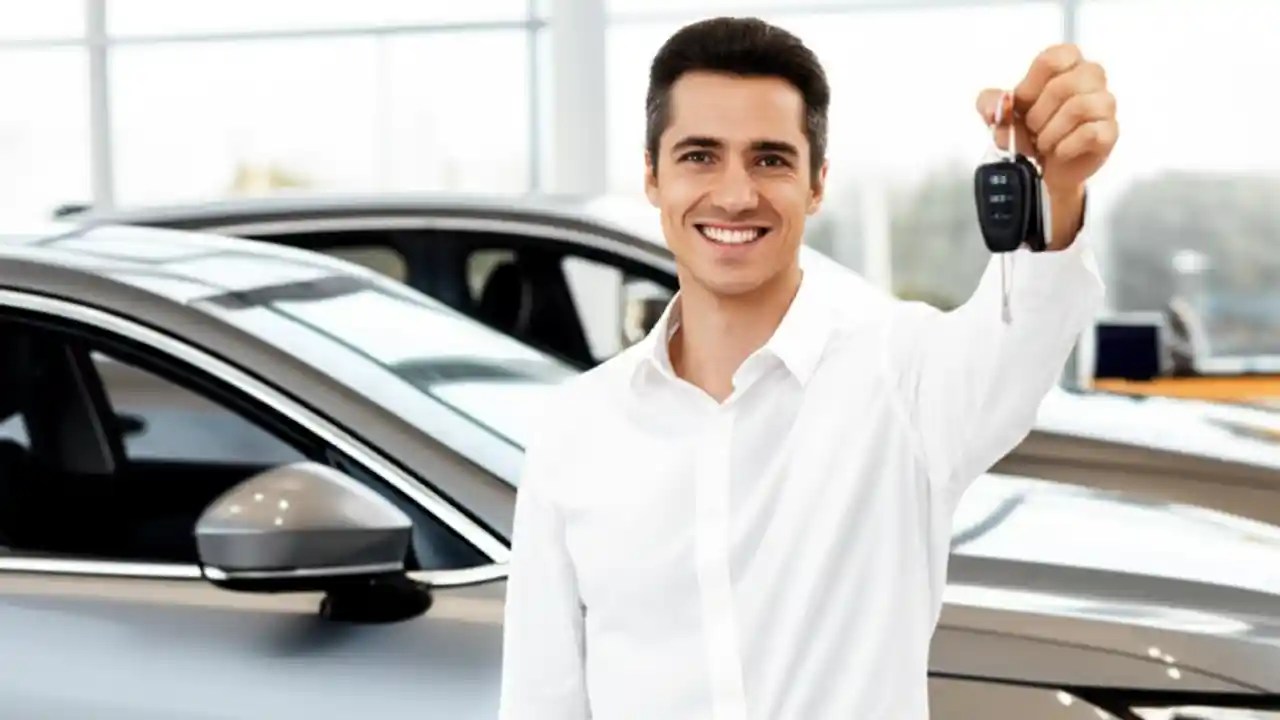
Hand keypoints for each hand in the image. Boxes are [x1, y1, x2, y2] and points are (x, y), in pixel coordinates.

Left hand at [976, 44, 1118, 194]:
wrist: (1043, 168)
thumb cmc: (1028, 132)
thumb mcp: (1001, 114)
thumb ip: (989, 103)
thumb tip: (994, 107)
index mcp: (1066, 62)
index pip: (1052, 59)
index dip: (1031, 87)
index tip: (1023, 105)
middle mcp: (1090, 76)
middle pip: (1064, 86)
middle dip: (1038, 115)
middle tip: (1033, 130)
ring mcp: (1104, 103)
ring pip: (1078, 108)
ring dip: (1051, 133)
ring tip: (1044, 142)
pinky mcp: (1109, 131)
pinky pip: (1089, 133)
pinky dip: (1065, 147)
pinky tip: (1059, 151)